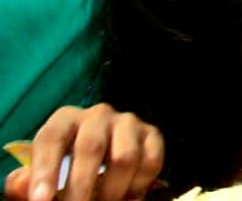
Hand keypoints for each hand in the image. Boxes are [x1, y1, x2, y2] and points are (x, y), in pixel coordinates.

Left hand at [3, 105, 163, 200]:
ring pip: (125, 157)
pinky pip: (151, 161)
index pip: (52, 139)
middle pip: (91, 148)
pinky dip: (138, 186)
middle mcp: (98, 114)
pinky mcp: (152, 134)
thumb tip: (24, 188)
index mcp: (65, 119)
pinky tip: (126, 199)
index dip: (45, 171)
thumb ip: (25, 182)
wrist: (102, 155)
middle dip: (80, 188)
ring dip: (112, 191)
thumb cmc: (64, 165)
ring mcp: (128, 122)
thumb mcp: (41, 171)